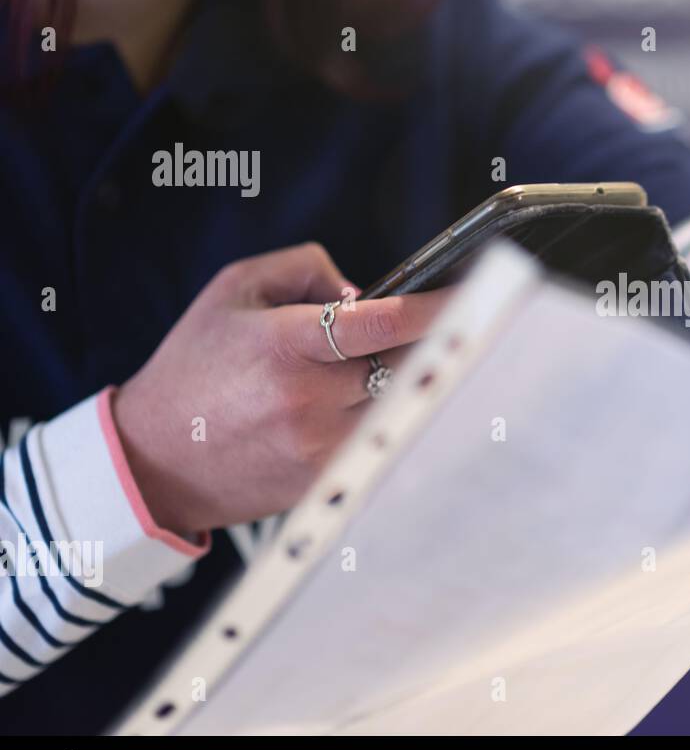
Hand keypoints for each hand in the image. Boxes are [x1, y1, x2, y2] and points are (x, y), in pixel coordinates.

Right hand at [113, 243, 450, 536]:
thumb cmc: (195, 366)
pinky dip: (391, 419)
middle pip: (408, 366)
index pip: (387, 324)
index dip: (439, 308)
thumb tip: (367, 291)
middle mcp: (308, 399)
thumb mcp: (235, 289)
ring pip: (402, 406)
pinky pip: (381, 441)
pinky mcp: (325, 482)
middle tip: (449, 329)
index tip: (474, 296)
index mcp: (287, 344)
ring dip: (413, 383)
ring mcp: (320, 446)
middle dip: (431, 345)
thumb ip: (306, 268)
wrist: (154, 457)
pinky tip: (380, 406)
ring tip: (402, 367)